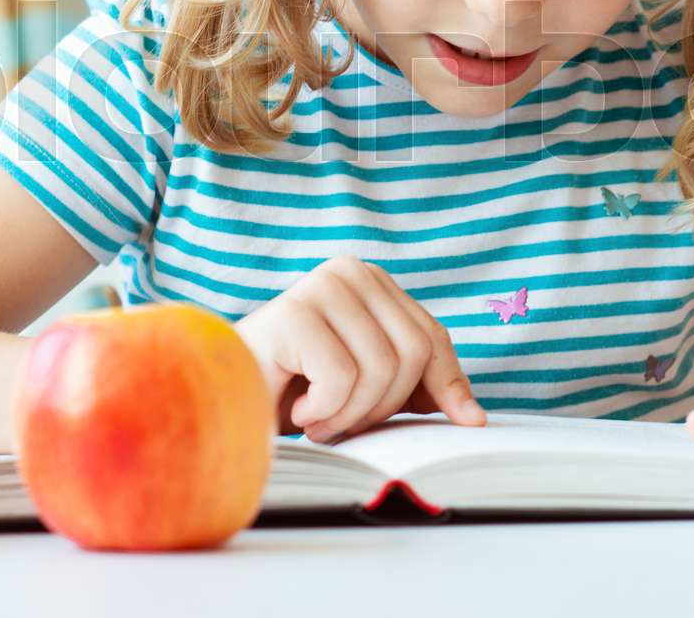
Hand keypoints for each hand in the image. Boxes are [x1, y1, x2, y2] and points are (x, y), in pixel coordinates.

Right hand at [235, 256, 486, 441]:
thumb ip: (418, 386)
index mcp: (371, 281)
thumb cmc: (293, 396)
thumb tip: (474, 416)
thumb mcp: (369, 388)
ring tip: (317, 415)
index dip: (447, 385)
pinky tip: (295, 407)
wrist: (219, 405)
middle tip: (343, 420)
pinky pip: (342, 379)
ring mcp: (319, 286)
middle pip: (412, 353)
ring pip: (381, 370)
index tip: (461, 422)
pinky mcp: (293, 313)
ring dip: (350, 414)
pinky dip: (324, 413)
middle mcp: (348, 271)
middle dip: (384, 405)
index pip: (432, 336)